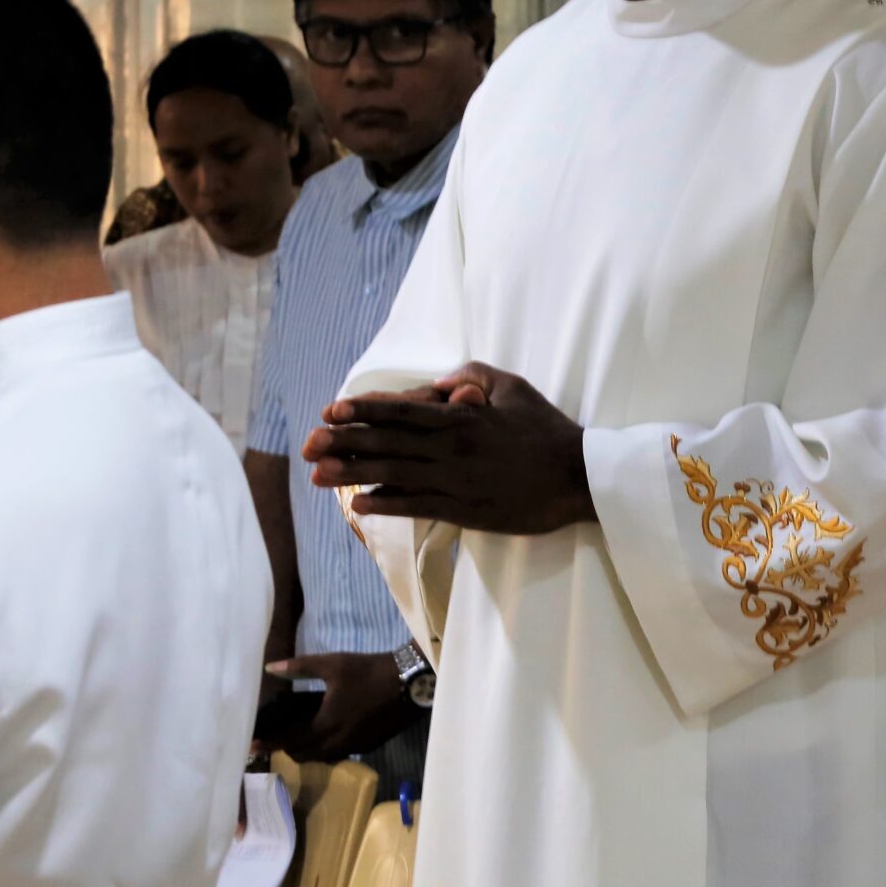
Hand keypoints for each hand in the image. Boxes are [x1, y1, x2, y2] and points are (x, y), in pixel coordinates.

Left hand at [265, 651, 413, 760]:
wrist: (411, 682)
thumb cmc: (369, 671)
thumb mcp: (333, 664)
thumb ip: (299, 667)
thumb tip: (270, 668)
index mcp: (326, 724)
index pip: (289, 741)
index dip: (269, 743)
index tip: (252, 746)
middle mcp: (339, 742)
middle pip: (304, 755)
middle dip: (287, 748)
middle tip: (277, 737)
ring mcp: (356, 746)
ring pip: (323, 756)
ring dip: (308, 750)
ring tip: (300, 735)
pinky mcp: (370, 745)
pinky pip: (340, 753)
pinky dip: (327, 747)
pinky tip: (329, 731)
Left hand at [303, 363, 595, 535]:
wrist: (577, 477)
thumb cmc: (546, 429)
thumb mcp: (513, 387)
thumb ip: (473, 376)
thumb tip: (438, 383)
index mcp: (462, 416)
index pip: (402, 410)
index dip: (363, 410)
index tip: (330, 411)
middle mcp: (452, 447)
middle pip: (389, 442)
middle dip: (345, 442)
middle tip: (308, 444)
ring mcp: (456, 480)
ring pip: (395, 474)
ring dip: (353, 473)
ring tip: (318, 475)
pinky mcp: (465, 510)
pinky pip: (417, 506)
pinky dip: (387, 504)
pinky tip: (360, 504)